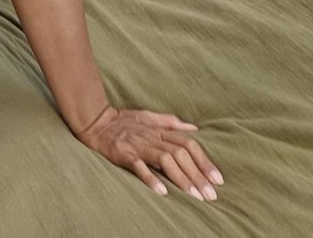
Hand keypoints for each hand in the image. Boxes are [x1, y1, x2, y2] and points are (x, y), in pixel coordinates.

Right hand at [74, 106, 224, 200]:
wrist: (94, 121)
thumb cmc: (122, 120)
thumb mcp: (148, 115)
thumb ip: (170, 122)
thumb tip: (194, 128)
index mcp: (159, 130)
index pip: (188, 144)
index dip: (204, 161)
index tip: (218, 179)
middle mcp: (151, 137)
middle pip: (181, 154)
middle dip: (198, 175)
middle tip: (211, 195)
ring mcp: (137, 145)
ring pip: (165, 160)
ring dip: (181, 179)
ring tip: (194, 196)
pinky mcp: (123, 153)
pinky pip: (138, 166)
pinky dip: (151, 178)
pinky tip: (162, 191)